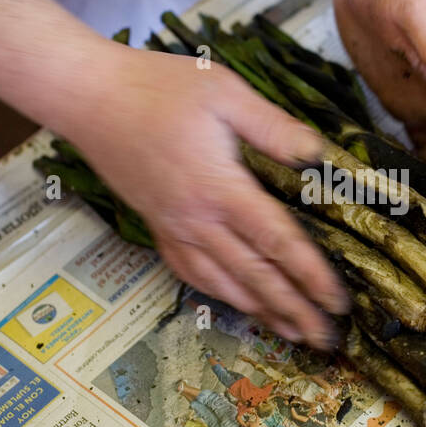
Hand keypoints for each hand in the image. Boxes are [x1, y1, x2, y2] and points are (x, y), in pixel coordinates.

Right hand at [67, 43, 348, 347]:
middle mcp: (197, 220)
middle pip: (254, 277)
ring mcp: (173, 228)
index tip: (336, 301)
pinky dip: (219, 293)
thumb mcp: (224, 92)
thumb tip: (317, 154)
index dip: (310, 275)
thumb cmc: (157, 87)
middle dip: (293, 310)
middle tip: (326, 338)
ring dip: (261, 310)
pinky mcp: (157, 226)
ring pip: (223, 283)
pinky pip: (191, 272)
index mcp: (220, 189)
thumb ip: (272, 126)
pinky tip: (237, 301)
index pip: (277, 243)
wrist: (88, 97)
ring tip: (291, 331)